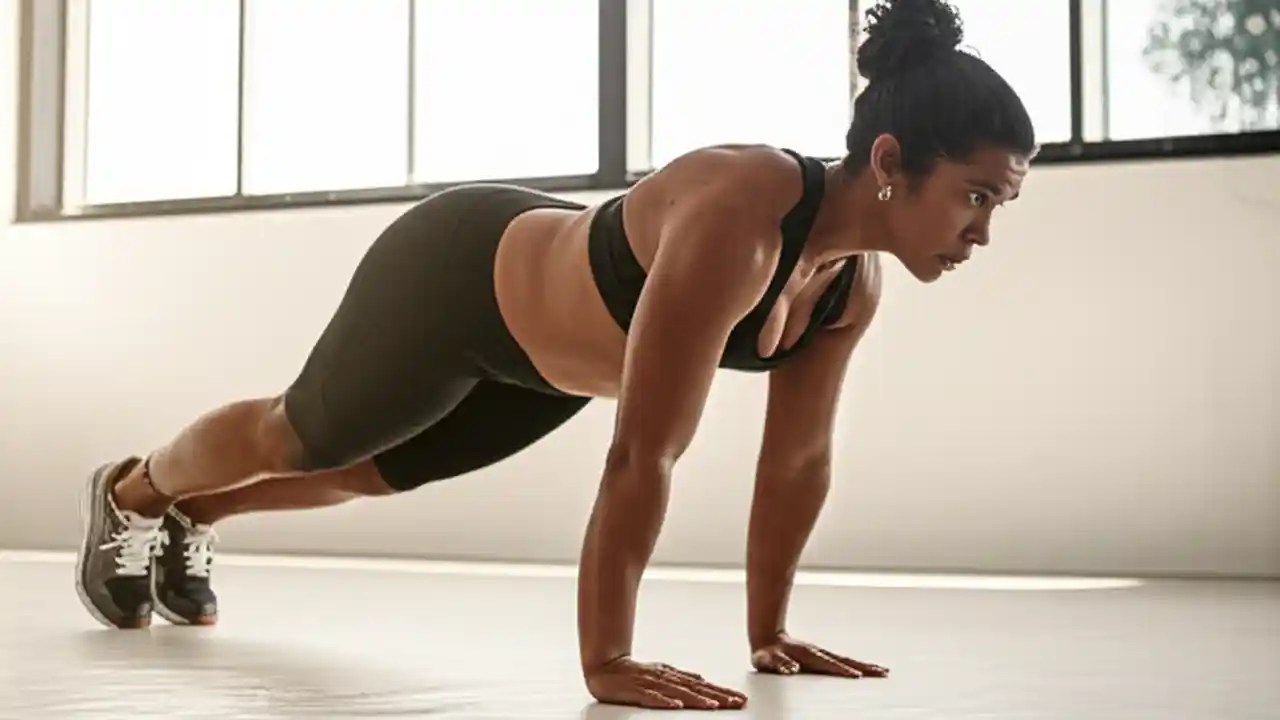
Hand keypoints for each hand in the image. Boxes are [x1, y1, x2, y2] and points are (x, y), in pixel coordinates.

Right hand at [585, 656, 748, 709]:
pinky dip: (664, 701)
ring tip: (714, 706)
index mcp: (673, 675)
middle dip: (718, 697)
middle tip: (737, 703)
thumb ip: (680, 678)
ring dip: (697, 700)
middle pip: (696, 689)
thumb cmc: (633, 673)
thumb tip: (702, 679)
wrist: (604, 666)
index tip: (740, 699)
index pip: (702, 685)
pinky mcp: (635, 691)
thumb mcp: (661, 674)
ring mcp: (651, 684)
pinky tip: (676, 706)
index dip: (722, 692)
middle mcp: (666, 678)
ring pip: (678, 693)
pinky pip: (651, 698)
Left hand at [751, 633, 888, 678]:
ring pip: (847, 661)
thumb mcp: (766, 661)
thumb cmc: (766, 655)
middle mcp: (818, 655)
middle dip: (864, 668)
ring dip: (865, 667)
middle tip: (883, 673)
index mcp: (808, 656)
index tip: (857, 676)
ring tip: (881, 671)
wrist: (765, 640)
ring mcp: (821, 656)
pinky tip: (866, 671)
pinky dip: (857, 666)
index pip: (830, 664)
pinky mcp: (821, 659)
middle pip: (845, 661)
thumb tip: (791, 670)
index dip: (843, 670)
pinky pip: (842, 662)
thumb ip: (778, 665)